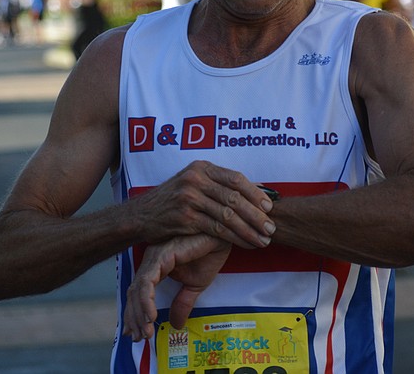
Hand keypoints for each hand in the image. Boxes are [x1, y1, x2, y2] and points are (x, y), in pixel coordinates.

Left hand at [123, 234, 230, 340]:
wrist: (221, 236)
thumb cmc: (208, 253)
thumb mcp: (195, 285)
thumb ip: (183, 303)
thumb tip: (176, 326)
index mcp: (156, 268)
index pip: (138, 294)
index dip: (135, 315)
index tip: (137, 335)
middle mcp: (150, 262)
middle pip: (133, 293)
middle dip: (134, 318)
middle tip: (139, 338)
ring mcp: (154, 257)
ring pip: (137, 289)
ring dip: (139, 313)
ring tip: (146, 333)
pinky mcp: (161, 256)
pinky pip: (147, 281)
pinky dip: (146, 300)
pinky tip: (151, 317)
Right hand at [132, 160, 274, 249]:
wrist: (142, 215)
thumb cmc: (172, 200)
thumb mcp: (192, 182)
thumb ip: (217, 184)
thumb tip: (254, 190)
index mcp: (201, 168)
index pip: (235, 178)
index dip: (255, 193)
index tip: (269, 206)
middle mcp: (196, 179)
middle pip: (235, 197)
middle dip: (257, 215)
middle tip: (271, 227)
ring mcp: (190, 198)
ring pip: (228, 215)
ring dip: (249, 229)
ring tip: (263, 240)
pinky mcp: (186, 218)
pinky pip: (217, 229)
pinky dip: (235, 238)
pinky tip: (245, 244)